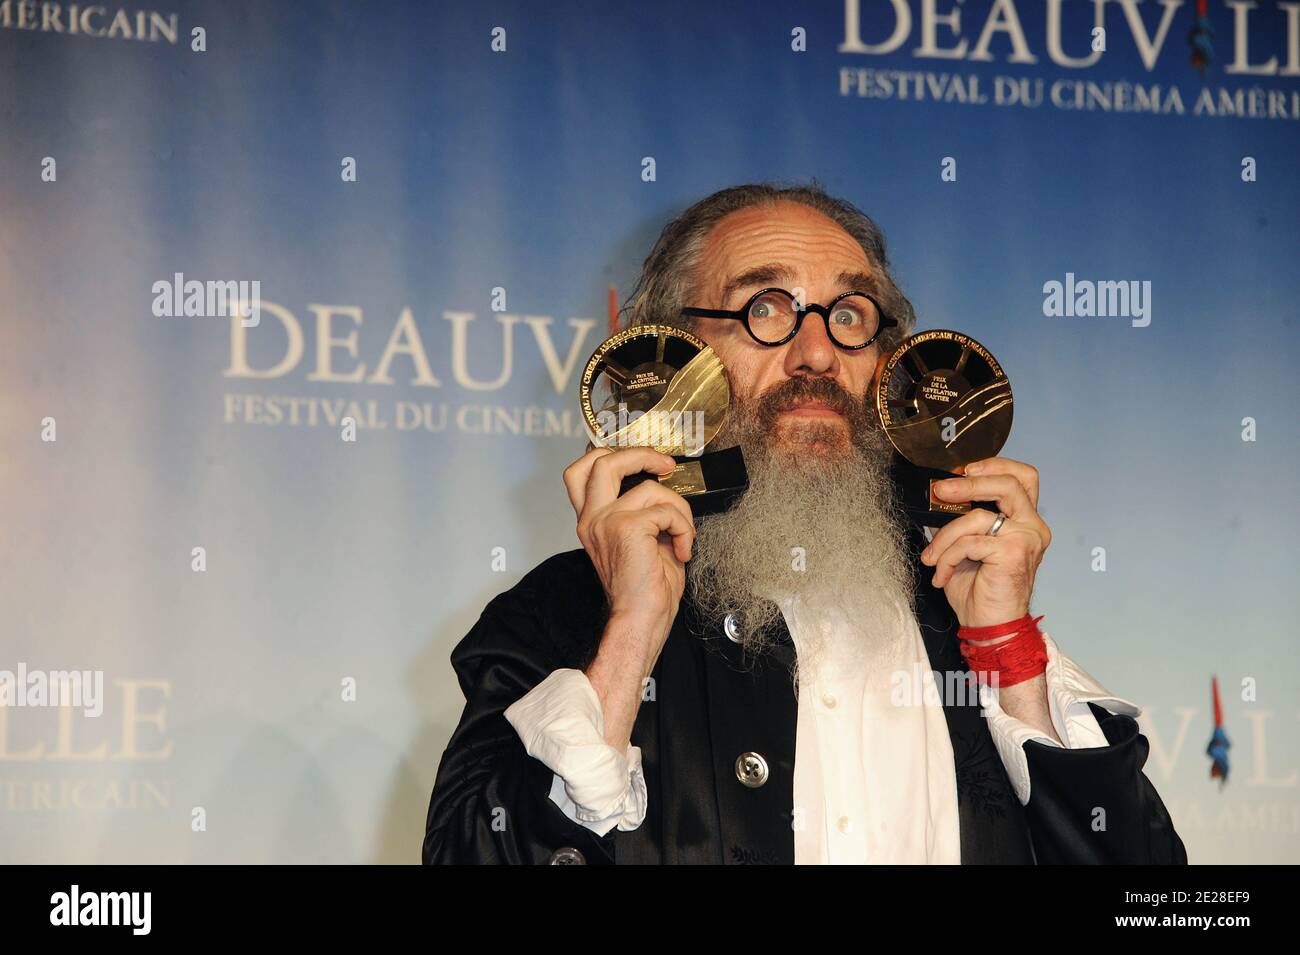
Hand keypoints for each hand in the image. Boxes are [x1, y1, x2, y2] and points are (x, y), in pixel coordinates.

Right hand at [562, 446, 694, 644]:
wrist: (641, 620)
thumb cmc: (646, 589)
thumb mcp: (641, 540)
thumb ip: (643, 511)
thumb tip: (664, 485)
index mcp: (592, 521)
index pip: (580, 472)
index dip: (606, 453)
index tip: (639, 458)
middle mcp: (592, 519)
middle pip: (601, 461)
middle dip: (639, 454)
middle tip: (665, 466)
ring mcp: (605, 521)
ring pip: (649, 487)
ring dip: (678, 509)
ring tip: (682, 535)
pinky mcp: (626, 528)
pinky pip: (667, 511)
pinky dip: (683, 528)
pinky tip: (681, 550)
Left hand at [917, 457, 1051, 628]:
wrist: (990, 626)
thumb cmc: (979, 589)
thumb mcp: (964, 545)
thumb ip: (960, 519)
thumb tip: (939, 495)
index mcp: (1024, 520)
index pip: (1021, 476)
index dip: (992, 465)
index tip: (962, 471)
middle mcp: (1032, 526)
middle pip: (1009, 483)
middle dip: (968, 483)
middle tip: (939, 490)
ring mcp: (1027, 539)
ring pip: (978, 515)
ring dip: (945, 536)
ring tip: (932, 557)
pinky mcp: (1014, 554)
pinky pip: (969, 542)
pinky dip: (947, 556)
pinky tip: (941, 574)